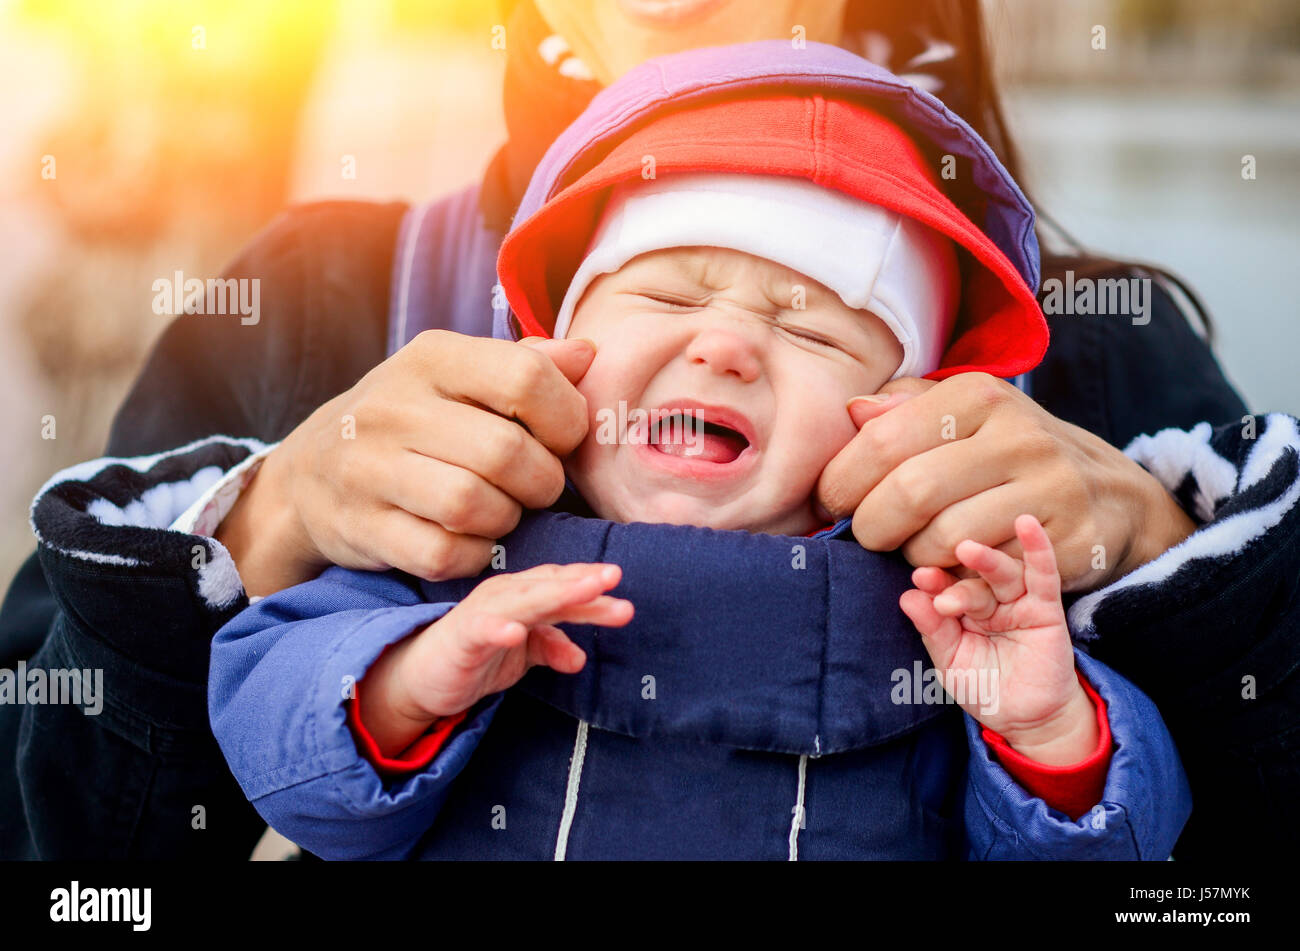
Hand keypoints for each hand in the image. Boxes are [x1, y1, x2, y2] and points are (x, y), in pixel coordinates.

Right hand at [218, 332, 594, 596]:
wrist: (313, 472)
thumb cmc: (414, 420)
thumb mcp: (461, 377)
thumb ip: (528, 364)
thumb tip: (588, 355)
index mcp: (433, 357)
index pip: (526, 377)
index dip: (565, 418)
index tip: (560, 439)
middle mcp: (394, 406)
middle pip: (505, 452)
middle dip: (541, 482)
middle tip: (536, 488)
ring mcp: (369, 468)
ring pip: (472, 505)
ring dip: (507, 520)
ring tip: (503, 512)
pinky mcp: (361, 527)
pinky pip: (442, 554)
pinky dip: (474, 556)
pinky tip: (473, 541)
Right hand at [360, 563, 633, 756]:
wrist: (421, 678)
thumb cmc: (475, 656)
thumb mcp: (522, 655)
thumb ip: (552, 648)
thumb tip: (581, 657)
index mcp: (524, 597)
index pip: (563, 587)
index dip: (591, 587)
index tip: (621, 589)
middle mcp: (507, 597)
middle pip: (549, 585)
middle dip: (581, 581)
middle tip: (613, 576)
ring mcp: (484, 613)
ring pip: (524, 600)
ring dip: (555, 593)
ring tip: (586, 590)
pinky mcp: (462, 636)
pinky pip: (482, 630)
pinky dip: (499, 629)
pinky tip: (516, 633)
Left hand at [816, 372, 1196, 592]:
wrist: (1110, 494)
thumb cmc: (1009, 453)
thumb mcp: (962, 417)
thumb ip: (904, 410)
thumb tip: (852, 412)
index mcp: (978, 395)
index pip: (883, 441)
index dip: (843, 480)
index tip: (833, 501)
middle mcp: (1017, 434)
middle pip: (909, 493)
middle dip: (872, 526)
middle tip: (867, 536)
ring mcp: (1049, 487)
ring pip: (944, 539)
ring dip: (914, 557)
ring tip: (915, 549)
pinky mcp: (1069, 540)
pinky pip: (986, 574)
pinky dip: (955, 581)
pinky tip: (950, 571)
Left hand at [899, 514, 1097, 764]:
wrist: (1024, 720)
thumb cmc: (984, 687)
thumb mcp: (951, 663)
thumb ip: (933, 630)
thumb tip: (907, 597)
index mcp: (960, 610)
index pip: (944, 587)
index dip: (933, 582)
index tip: (919, 578)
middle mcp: (987, 600)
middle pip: (971, 581)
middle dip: (955, 583)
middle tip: (937, 586)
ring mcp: (1017, 602)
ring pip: (1002, 574)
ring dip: (986, 561)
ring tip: (968, 550)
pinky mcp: (1046, 609)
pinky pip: (1043, 576)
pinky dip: (1038, 550)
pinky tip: (1028, 524)